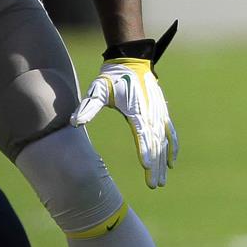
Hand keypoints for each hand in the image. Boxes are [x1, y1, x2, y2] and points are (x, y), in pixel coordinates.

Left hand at [72, 22, 179, 187]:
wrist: (130, 61)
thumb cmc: (112, 78)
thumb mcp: (98, 89)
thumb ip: (88, 107)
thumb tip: (74, 122)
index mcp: (137, 110)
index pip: (142, 135)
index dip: (145, 151)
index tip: (146, 167)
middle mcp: (151, 114)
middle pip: (156, 144)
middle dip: (156, 166)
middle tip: (155, 185)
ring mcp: (158, 113)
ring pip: (164, 142)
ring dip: (163, 162)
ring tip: (162, 180)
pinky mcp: (161, 113)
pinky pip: (170, 133)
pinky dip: (172, 147)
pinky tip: (171, 161)